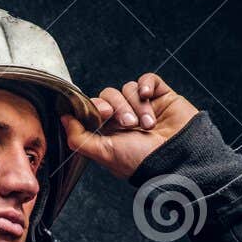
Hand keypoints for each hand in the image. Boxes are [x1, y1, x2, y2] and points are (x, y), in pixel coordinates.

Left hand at [60, 72, 198, 181]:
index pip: (95, 107)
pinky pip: (148, 79)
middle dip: (119, 107)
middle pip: (110, 95)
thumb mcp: (104, 153)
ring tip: (148, 125)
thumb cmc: (142, 161)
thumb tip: (63, 118)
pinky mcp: (162, 97)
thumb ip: (79, 138)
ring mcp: (145, 106)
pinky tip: (149, 97)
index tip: (103, 113)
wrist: (178, 159)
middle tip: (129, 124)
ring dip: (136, 105)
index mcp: (110, 132)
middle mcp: (126, 118)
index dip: (96, 105)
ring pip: (129, 88)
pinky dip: (147, 85)